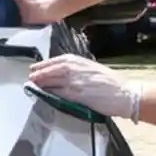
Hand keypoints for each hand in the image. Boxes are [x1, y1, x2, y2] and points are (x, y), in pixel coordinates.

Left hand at [27, 54, 142, 120]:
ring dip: (41, 83)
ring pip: (51, 81)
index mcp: (78, 60)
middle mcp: (74, 68)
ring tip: (33, 84)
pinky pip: (58, 93)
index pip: (55, 61)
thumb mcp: (92, 68)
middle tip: (30, 77)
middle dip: (39, 73)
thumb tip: (63, 72)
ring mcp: (74, 81)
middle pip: (50, 70)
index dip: (43, 65)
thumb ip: (77, 69)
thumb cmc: (112, 83)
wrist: (125, 93)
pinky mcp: (76, 94)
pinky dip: (49, 93)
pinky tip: (44, 94)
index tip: (34, 68)